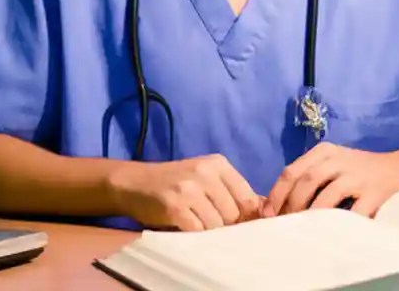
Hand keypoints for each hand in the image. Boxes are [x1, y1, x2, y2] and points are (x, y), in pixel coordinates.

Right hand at [109, 154, 263, 231]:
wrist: (135, 183)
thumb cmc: (175, 182)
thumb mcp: (205, 177)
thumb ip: (232, 190)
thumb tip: (263, 209)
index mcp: (218, 164)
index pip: (247, 197)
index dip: (247, 216)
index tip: (241, 225)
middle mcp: (205, 173)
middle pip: (233, 213)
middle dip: (226, 225)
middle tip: (212, 223)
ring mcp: (189, 189)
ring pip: (217, 224)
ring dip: (209, 230)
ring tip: (197, 222)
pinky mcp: (175, 206)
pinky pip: (198, 230)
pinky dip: (195, 234)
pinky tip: (186, 226)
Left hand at [262, 142, 398, 218]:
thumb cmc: (358, 171)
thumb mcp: (333, 164)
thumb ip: (308, 176)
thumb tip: (276, 204)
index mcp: (324, 152)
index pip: (291, 171)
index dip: (276, 194)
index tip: (268, 214)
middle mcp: (339, 160)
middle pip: (306, 181)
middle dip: (291, 205)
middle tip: (284, 225)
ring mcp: (357, 176)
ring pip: (326, 195)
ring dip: (311, 214)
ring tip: (304, 229)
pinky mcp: (374, 193)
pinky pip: (353, 212)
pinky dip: (340, 224)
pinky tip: (331, 233)